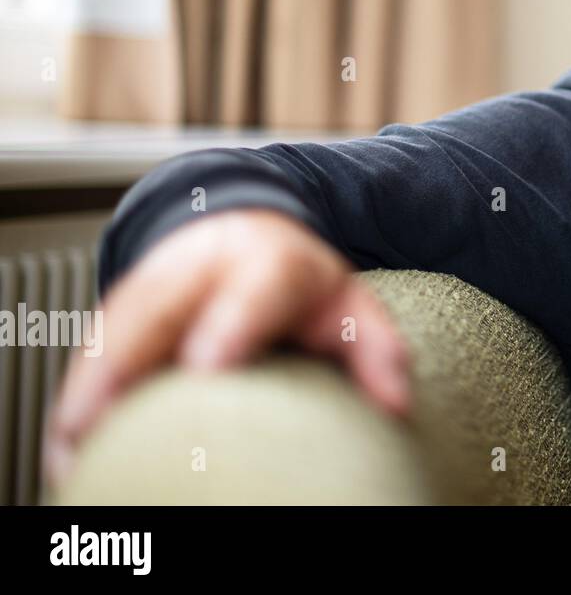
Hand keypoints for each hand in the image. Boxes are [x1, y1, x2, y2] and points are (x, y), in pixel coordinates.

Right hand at [42, 208, 410, 486]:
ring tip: (75, 447)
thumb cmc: (299, 285)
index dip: (231, 324)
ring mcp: (153, 282)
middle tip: (111, 419)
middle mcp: (202, 265)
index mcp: (270, 260)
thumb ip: (376, 350)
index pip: (256, 288)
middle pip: (159, 305)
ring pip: (112, 327)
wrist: (242, 228)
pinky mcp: (119, 308)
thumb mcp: (349, 305)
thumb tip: (396, 405)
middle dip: (131, 358)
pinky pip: (91, 349)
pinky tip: (70, 443)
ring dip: (88, 385)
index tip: (207, 367)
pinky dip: (78, 392)